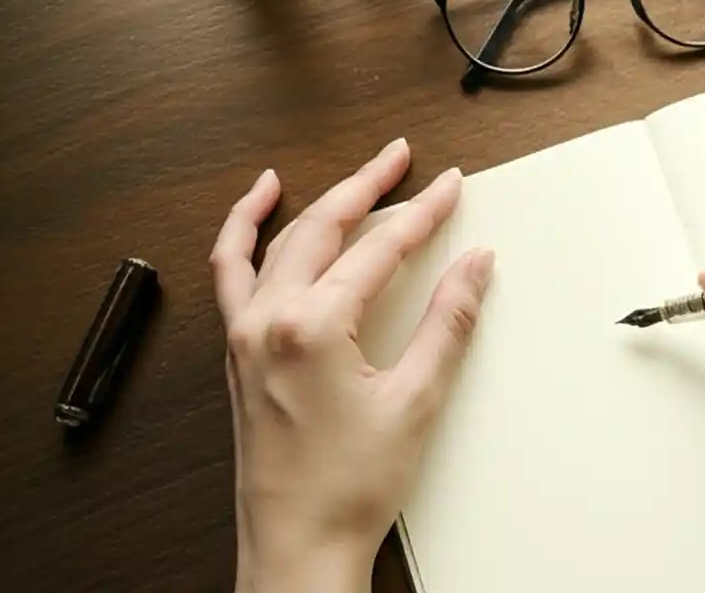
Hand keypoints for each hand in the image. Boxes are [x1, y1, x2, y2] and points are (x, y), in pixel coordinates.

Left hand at [209, 139, 493, 592]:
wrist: (298, 545)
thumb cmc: (346, 488)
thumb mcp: (414, 401)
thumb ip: (447, 323)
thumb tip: (473, 269)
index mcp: (311, 327)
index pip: (378, 248)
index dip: (422, 212)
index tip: (448, 186)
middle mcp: (267, 320)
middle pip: (323, 226)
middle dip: (370, 185)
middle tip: (404, 159)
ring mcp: (244, 334)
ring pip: (278, 241)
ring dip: (315, 199)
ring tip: (347, 171)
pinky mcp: (236, 352)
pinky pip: (231, 271)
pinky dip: (242, 232)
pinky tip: (257, 210)